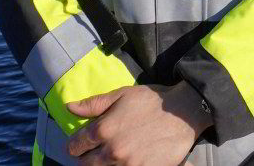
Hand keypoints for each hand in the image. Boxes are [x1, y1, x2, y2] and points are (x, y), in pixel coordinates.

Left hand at [66, 83, 212, 165]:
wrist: (183, 113)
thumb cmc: (152, 101)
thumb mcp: (122, 95)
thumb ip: (94, 104)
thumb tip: (69, 108)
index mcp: (102, 130)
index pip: (75, 146)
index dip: (76, 145)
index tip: (81, 144)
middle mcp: (111, 151)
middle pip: (85, 164)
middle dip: (87, 157)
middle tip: (95, 152)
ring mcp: (126, 164)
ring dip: (103, 164)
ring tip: (112, 156)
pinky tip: (126, 160)